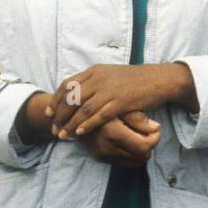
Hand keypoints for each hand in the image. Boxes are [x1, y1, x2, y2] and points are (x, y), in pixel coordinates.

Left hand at [47, 63, 195, 138]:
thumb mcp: (111, 75)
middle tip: (53, 129)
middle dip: (59, 115)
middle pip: (72, 98)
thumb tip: (78, 92)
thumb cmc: (135, 79)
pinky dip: (87, 124)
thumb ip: (95, 81)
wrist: (159, 79)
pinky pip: (100, 115)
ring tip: (62, 136)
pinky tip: (79, 132)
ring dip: (70, 124)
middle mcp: (99, 79)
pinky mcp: (121, 101)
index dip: (56, 100)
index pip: (68, 85)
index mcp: (95, 71)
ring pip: (83, 109)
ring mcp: (110, 90)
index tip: (49, 113)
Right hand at [75, 111, 161, 165]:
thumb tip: (156, 127)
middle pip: (141, 157)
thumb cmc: (97, 104)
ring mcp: (102, 155)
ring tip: (141, 136)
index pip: (143, 147)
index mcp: (112, 133)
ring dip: (141, 151)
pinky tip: (131, 141)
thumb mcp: (117, 106)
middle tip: (151, 134)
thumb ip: (137, 118)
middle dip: (149, 146)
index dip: (154, 139)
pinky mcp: (99, 158)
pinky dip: (131, 154)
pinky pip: (123, 162)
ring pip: (134, 162)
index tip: (156, 130)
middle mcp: (106, 148)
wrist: (67, 114)